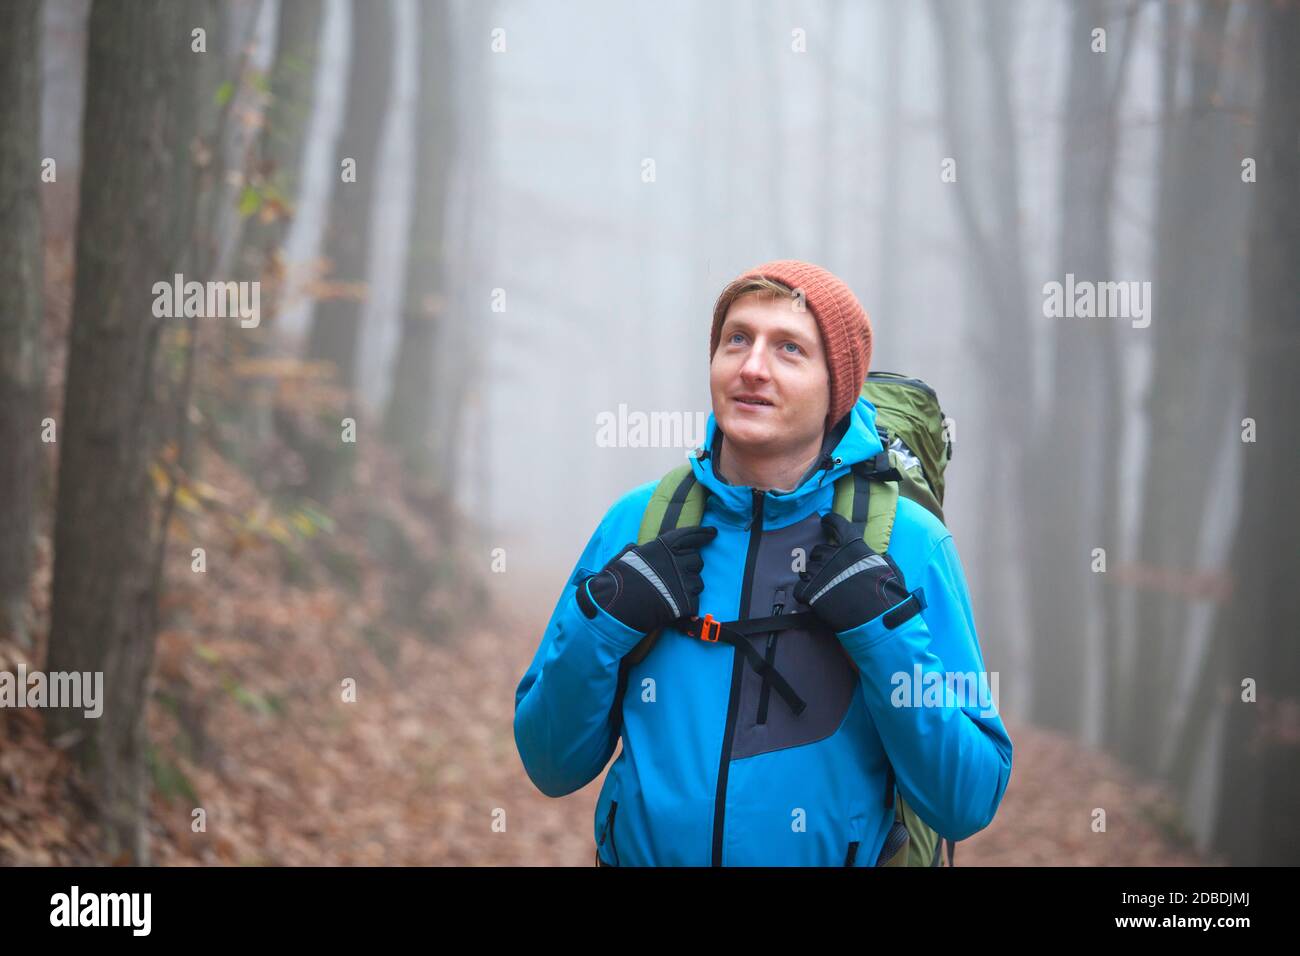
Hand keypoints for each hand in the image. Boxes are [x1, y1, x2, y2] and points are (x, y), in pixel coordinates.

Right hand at [577, 525, 717, 633]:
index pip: (690, 535)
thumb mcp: (624, 556)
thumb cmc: (617, 580)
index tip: (712, 533)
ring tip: (674, 593)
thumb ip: (636, 549)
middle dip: (690, 566)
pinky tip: (675, 607)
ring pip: (698, 582)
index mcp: (664, 547)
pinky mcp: (686, 603)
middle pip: (697, 560)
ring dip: (689, 586)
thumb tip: (636, 547)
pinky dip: (687, 606)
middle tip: (678, 573)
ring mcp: (684, 583)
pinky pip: (695, 602)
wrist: (618, 606)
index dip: (703, 533)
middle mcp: (678, 561)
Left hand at [793, 512, 910, 633]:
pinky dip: (804, 592)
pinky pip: (799, 587)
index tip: (826, 522)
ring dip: (813, 575)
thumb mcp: (891, 570)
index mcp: (853, 547)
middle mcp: (834, 556)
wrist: (877, 620)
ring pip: (807, 568)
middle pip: (818, 550)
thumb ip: (882, 560)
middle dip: (822, 558)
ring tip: (822, 586)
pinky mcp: (810, 592)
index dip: (830, 521)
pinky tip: (813, 597)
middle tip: (831, 571)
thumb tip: (881, 556)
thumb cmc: (888, 596)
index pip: (837, 524)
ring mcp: (820, 573)